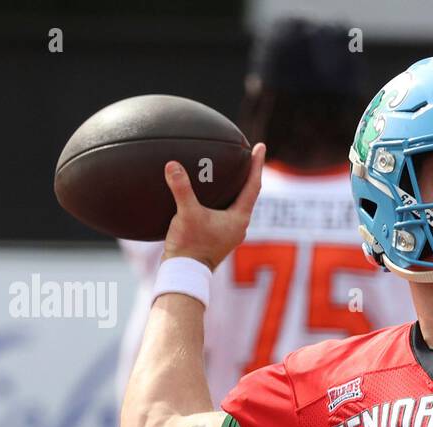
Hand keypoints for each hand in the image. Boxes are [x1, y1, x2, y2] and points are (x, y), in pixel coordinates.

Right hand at [162, 142, 265, 269]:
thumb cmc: (190, 246)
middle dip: (248, 174)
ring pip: (236, 204)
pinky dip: (221, 199)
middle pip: (248, 194)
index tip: (260, 147)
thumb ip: (182, 189)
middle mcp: (238, 225)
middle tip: (248, 155)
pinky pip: (224, 212)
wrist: (184, 273)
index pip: (253, 186)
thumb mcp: (186, 214)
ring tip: (232, 171)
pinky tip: (209, 193)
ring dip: (235, 188)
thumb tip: (173, 165)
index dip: (257, 165)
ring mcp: (229, 232)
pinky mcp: (217, 236)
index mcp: (239, 218)